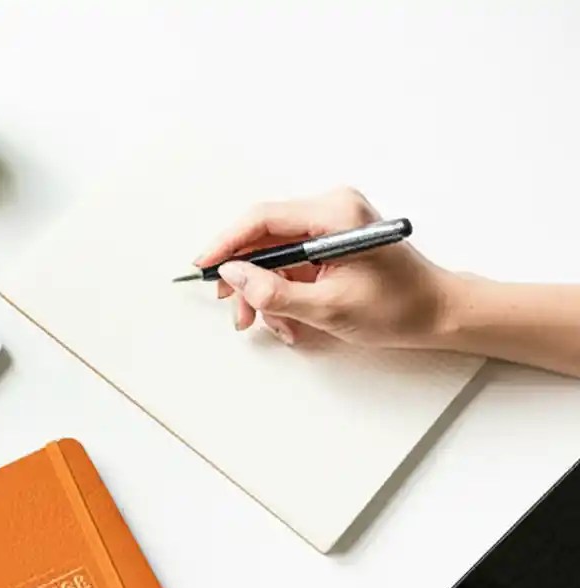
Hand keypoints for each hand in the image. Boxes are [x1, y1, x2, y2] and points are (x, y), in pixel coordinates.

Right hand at [198, 187, 458, 348]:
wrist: (439, 312)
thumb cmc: (399, 308)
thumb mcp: (328, 308)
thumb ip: (274, 292)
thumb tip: (233, 276)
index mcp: (335, 214)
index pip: (262, 219)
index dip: (227, 244)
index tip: (203, 266)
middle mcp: (332, 208)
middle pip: (265, 236)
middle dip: (247, 278)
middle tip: (237, 312)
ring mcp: (332, 221)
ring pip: (275, 251)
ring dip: (265, 289)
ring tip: (267, 323)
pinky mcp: (332, 237)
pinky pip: (292, 258)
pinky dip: (283, 287)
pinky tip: (289, 315)